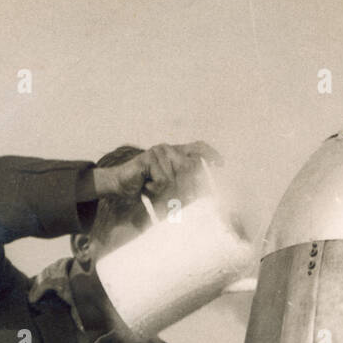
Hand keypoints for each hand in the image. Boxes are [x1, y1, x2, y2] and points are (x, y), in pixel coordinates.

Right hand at [93, 141, 222, 203]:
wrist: (120, 187)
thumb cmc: (145, 189)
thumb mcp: (169, 190)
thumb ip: (186, 188)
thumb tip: (206, 193)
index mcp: (176, 154)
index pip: (198, 148)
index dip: (211, 154)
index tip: (222, 164)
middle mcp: (169, 149)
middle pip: (190, 168)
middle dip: (184, 187)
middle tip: (167, 195)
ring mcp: (159, 151)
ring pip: (175, 177)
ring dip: (164, 191)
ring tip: (151, 188)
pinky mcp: (149, 157)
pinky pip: (163, 180)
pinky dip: (155, 189)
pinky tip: (144, 185)